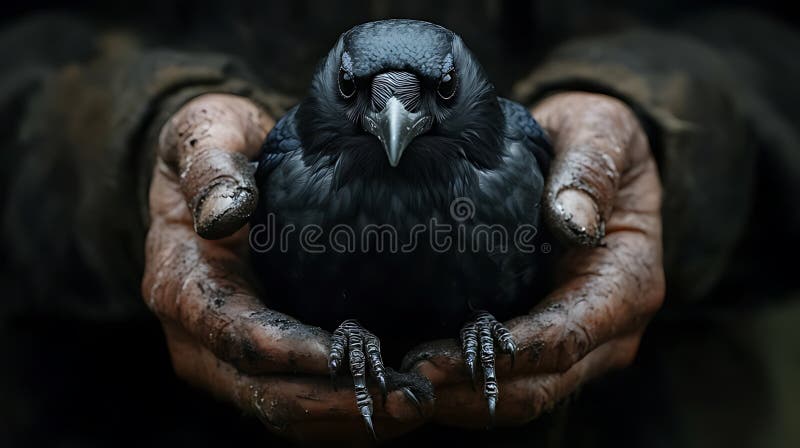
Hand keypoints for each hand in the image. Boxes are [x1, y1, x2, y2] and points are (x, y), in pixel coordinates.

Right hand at [142, 93, 421, 443]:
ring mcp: (229, 357)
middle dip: (336, 402)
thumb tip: (223, 214)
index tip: (350, 355)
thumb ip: (211, 168)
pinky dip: (349, 409)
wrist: (213, 173)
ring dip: (351, 417)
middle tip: (409, 398)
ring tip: (416, 404)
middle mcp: (199, 337)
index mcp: (182, 286)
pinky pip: (303, 403)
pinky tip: (401, 398)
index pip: (236, 335)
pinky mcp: (261, 362)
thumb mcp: (205, 136)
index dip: (291, 353)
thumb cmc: (216, 148)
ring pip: (287, 412)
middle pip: (265, 392)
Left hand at [403, 92, 664, 426]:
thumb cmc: (597, 138)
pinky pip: (516, 378)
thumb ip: (589, 170)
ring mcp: (586, 339)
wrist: (596, 154)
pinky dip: (471, 386)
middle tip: (405, 383)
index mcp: (628, 280)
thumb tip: (573, 221)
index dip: (505, 355)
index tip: (441, 358)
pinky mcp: (555, 338)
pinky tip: (423, 375)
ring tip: (403, 390)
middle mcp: (612, 325)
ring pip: (529, 394)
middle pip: (543, 383)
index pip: (567, 337)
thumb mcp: (601, 131)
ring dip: (467, 400)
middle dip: (474, 390)